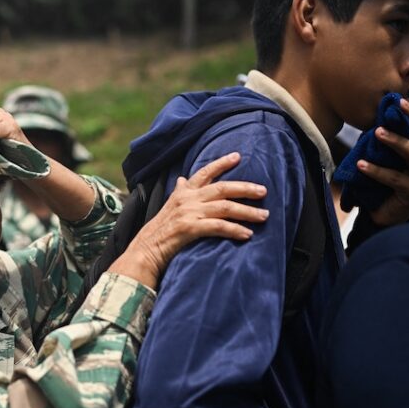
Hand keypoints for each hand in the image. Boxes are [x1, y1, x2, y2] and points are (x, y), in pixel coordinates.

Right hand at [110, 152, 268, 288]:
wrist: (145, 250)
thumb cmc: (159, 231)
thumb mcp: (169, 206)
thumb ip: (180, 192)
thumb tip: (184, 179)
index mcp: (183, 193)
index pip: (204, 173)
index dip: (221, 163)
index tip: (238, 156)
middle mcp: (187, 199)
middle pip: (222, 188)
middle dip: (245, 188)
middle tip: (263, 191)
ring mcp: (189, 213)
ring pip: (225, 207)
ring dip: (247, 212)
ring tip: (264, 216)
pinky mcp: (190, 228)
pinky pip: (218, 227)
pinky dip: (235, 230)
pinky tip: (247, 234)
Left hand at [358, 98, 408, 225]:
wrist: (383, 215)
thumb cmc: (382, 183)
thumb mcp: (384, 158)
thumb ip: (382, 142)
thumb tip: (374, 117)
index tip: (400, 98)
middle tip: (398, 104)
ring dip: (395, 140)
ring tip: (376, 132)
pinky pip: (395, 178)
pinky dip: (376, 170)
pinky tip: (360, 164)